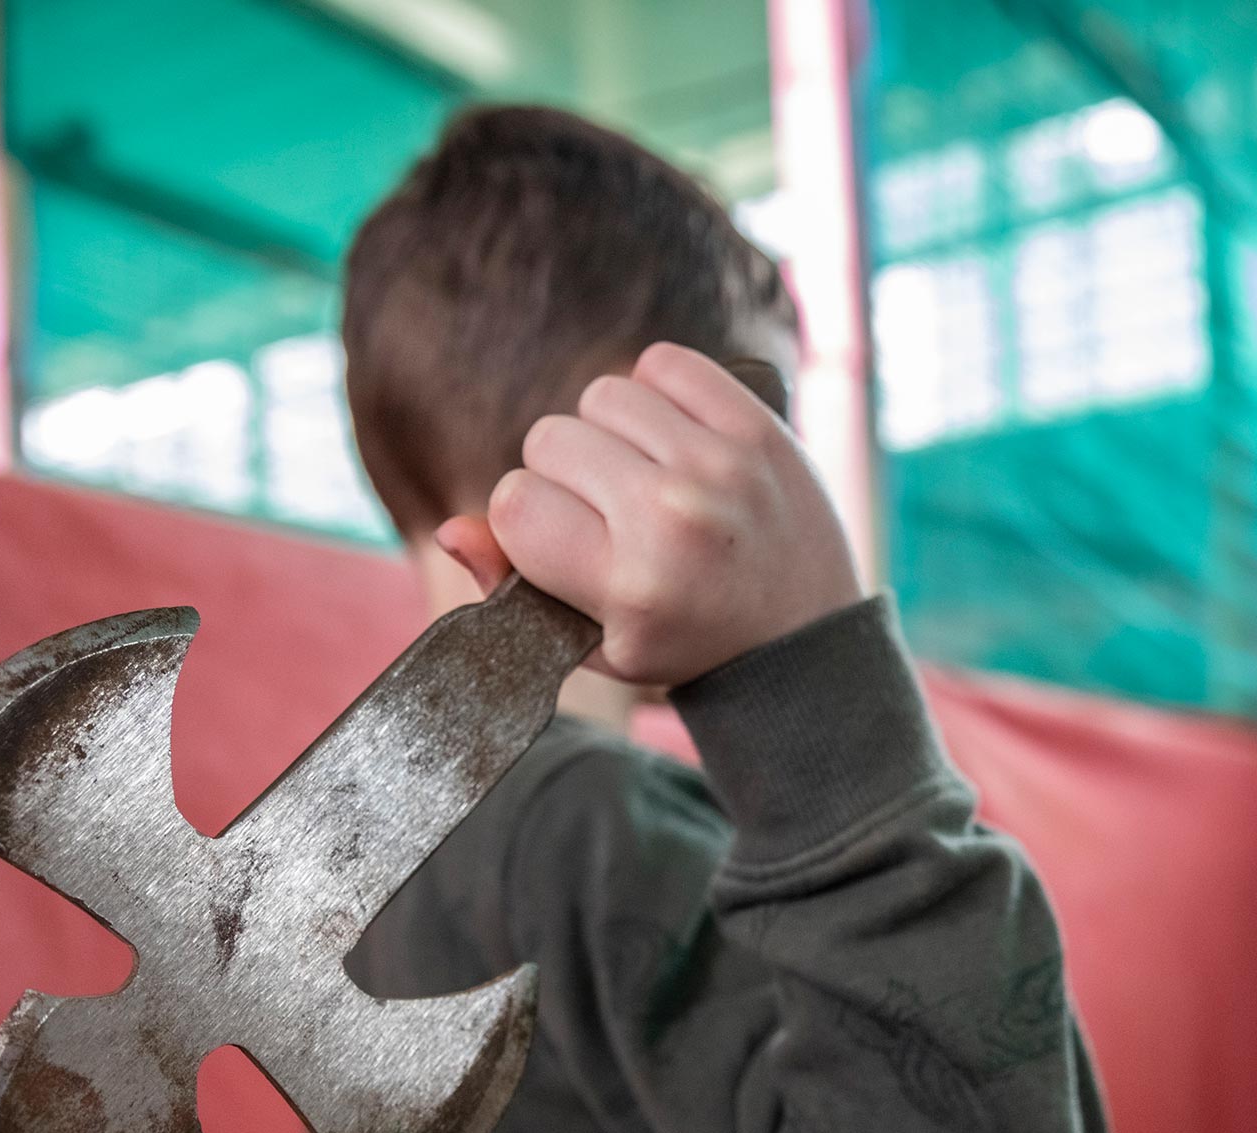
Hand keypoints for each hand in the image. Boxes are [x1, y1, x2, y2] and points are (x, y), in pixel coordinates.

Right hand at [459, 342, 864, 684]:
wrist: (806, 637)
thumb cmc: (686, 640)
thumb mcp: (596, 643)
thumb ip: (515, 587)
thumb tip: (450, 529)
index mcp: (628, 584)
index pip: (515, 502)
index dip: (528, 519)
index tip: (565, 543)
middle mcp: (673, 518)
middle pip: (550, 438)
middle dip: (568, 475)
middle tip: (613, 516)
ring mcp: (720, 464)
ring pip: (601, 395)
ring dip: (611, 433)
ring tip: (646, 477)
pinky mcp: (758, 425)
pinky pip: (664, 363)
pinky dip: (660, 393)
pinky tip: (677, 442)